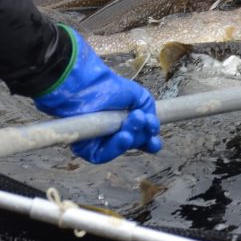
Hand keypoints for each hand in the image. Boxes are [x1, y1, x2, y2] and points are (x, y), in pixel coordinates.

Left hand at [34, 26, 161, 163]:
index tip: (156, 138)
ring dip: (132, 137)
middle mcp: (113, 134)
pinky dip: (116, 147)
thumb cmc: (107, 87)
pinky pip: (104, 155)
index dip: (150, 140)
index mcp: (125, 123)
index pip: (141, 137)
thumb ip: (149, 108)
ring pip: (121, 148)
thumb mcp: (137, 95)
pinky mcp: (87, 148)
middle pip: (134, 144)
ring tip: (136, 120)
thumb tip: (150, 123)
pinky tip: (124, 136)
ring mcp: (100, 142)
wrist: (84, 85)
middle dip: (143, 134)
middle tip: (146, 121)